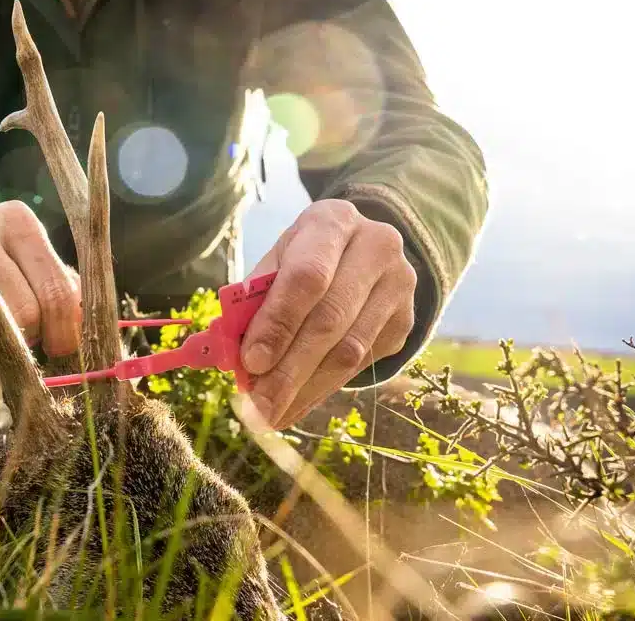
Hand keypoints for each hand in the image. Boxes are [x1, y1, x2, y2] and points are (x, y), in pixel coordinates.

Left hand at [238, 199, 416, 429]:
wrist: (364, 249)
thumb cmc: (306, 255)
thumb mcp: (278, 260)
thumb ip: (253, 299)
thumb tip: (229, 353)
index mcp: (334, 221)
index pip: (307, 277)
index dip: (278, 322)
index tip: (251, 362)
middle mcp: (376, 248)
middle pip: (330, 319)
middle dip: (289, 369)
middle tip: (259, 405)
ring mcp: (399, 286)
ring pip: (349, 351)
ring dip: (305, 388)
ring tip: (272, 413)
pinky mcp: (405, 321)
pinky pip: (361, 365)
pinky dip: (323, 390)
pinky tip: (296, 405)